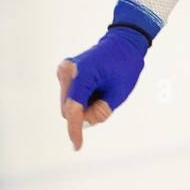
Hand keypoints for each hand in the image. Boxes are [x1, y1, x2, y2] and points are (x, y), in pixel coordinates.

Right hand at [57, 27, 148, 149]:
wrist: (123, 43)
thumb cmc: (124, 66)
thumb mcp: (118, 93)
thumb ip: (101, 111)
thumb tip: (84, 123)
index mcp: (81, 74)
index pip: (73, 109)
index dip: (75, 130)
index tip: (77, 146)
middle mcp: (67, 72)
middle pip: (70, 109)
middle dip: (85, 114)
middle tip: (106, 101)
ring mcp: (64, 72)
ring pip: (70, 104)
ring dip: (85, 106)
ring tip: (102, 90)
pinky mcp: (65, 74)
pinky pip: (72, 97)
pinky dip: (84, 99)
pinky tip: (96, 87)